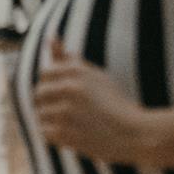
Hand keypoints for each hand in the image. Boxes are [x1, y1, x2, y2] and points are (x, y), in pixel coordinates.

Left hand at [32, 38, 150, 160]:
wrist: (135, 134)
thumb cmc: (115, 104)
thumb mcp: (96, 76)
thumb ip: (69, 60)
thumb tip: (50, 38)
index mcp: (76, 70)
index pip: (45, 74)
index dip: (53, 86)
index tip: (67, 96)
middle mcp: (69, 87)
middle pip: (39, 93)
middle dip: (49, 103)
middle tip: (68, 112)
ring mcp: (65, 111)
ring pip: (40, 114)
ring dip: (52, 121)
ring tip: (73, 125)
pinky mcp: (64, 132)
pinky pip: (44, 132)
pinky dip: (55, 136)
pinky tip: (72, 136)